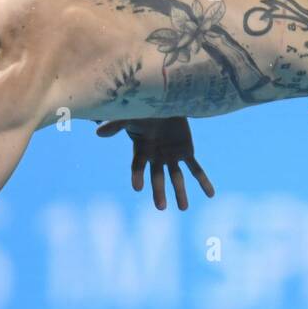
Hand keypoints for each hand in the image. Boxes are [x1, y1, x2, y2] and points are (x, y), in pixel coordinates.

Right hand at [96, 116, 214, 208]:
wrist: (165, 101)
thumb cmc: (144, 110)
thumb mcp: (130, 116)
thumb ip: (116, 125)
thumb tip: (97, 132)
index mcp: (142, 150)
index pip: (138, 166)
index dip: (138, 176)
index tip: (137, 188)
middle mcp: (156, 157)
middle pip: (157, 177)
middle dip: (159, 191)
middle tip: (161, 207)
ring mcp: (172, 156)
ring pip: (176, 177)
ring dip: (180, 192)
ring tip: (183, 208)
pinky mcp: (186, 152)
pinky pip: (195, 169)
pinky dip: (203, 181)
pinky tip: (210, 194)